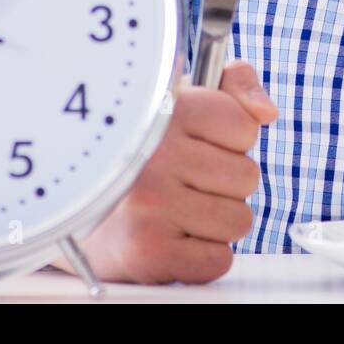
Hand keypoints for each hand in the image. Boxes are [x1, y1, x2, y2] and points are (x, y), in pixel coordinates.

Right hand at [48, 60, 277, 284]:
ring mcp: (150, 204)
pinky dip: (202, 258)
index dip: (231, 141)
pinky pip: (218, 260)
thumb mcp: (185, 100)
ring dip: (215, 221)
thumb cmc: (144, 153)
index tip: (199, 145)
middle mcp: (155, 155)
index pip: (245, 127)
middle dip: (225, 183)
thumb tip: (267, 112)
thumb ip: (236, 83)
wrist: (76, 212)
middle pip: (247, 176)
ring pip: (239, 220)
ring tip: (178, 210)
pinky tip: (172, 238)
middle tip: (185, 182)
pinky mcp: (148, 252)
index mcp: (165, 111)